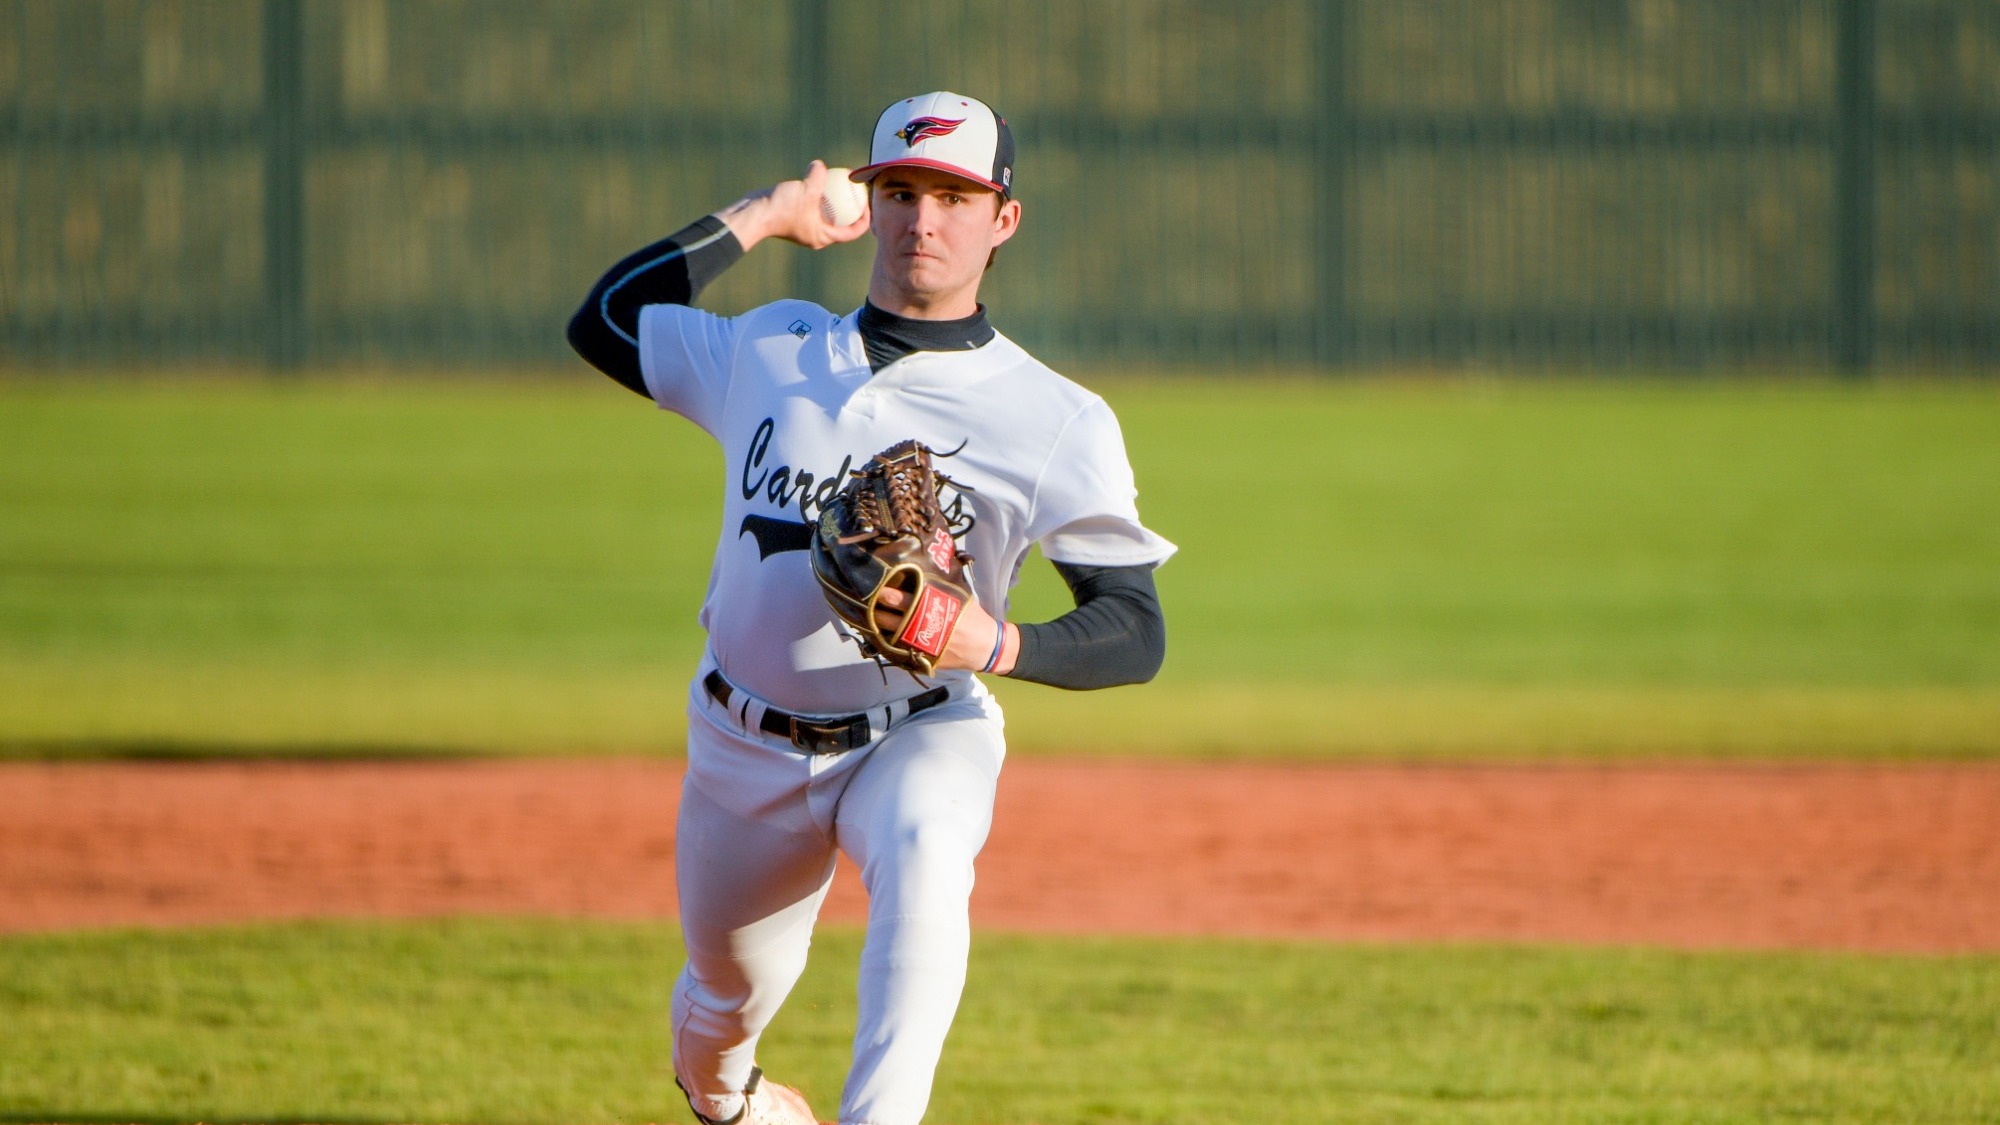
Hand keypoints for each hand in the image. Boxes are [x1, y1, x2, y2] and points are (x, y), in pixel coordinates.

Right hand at [716, 160, 872, 251]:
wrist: (753, 213)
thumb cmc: (781, 208)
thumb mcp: (806, 190)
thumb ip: (817, 177)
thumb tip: (821, 165)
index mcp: (823, 237)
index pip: (852, 232)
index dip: (864, 219)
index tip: (868, 203)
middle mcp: (816, 233)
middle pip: (842, 222)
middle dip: (852, 207)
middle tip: (858, 190)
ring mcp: (805, 224)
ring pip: (826, 211)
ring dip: (834, 198)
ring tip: (843, 181)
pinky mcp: (795, 214)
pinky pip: (812, 203)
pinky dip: (818, 193)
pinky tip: (820, 176)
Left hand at [876, 587, 1017, 674]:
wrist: (986, 647)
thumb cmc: (972, 617)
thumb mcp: (960, 596)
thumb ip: (942, 584)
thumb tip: (933, 562)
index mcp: (937, 608)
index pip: (910, 600)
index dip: (892, 595)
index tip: (879, 587)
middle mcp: (928, 627)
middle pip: (896, 619)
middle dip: (878, 611)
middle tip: (864, 602)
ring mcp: (924, 645)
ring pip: (893, 637)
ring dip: (877, 628)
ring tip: (864, 618)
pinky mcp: (923, 658)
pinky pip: (899, 652)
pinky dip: (886, 644)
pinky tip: (875, 637)